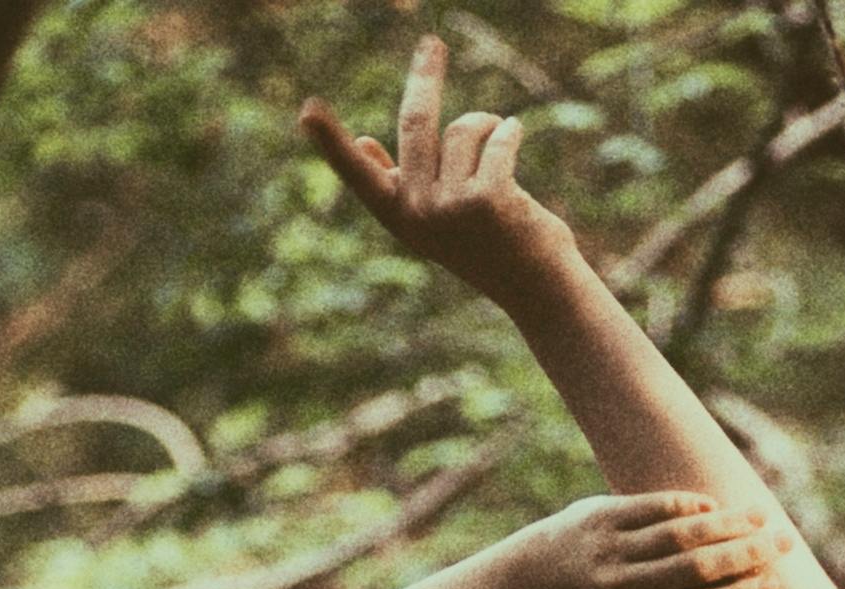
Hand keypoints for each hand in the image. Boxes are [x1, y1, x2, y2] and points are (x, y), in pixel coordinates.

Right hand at [297, 30, 579, 305]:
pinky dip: (510, 132)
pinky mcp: (488, 199)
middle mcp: (419, 213)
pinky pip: (497, 136)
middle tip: (432, 44)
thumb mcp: (436, 219)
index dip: (332, 142)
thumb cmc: (488, 245)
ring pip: (464, 128)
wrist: (537, 288)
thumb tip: (364, 142)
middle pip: (415, 123)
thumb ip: (400, 183)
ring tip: (499, 147)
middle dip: (425, 76)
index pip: (357, 173)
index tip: (307, 111)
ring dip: (487, 126)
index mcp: (399, 216)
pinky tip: (516, 141)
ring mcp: (452, 208)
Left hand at [537, 490, 792, 588]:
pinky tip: (716, 506)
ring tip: (761, 517)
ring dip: (727, 524)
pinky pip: (656, 507)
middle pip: (694, 569)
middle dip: (745, 555)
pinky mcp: (605, 515)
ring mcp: (611, 548)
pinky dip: (690, 505)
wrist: (553, 569)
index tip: (772, 584)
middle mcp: (621, 588)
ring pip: (680, 534)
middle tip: (783, 543)